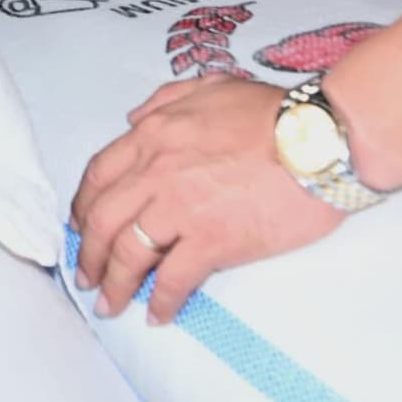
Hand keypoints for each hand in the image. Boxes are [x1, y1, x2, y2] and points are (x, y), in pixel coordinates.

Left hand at [71, 74, 344, 322]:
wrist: (321, 139)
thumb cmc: (276, 114)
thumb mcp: (212, 86)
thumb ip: (167, 99)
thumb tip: (135, 118)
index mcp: (154, 134)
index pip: (99, 175)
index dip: (83, 207)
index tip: (81, 228)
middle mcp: (156, 171)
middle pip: (101, 220)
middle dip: (87, 254)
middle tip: (85, 277)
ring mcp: (180, 208)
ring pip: (127, 253)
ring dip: (113, 285)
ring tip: (110, 305)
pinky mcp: (211, 240)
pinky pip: (172, 280)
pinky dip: (160, 302)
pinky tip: (157, 316)